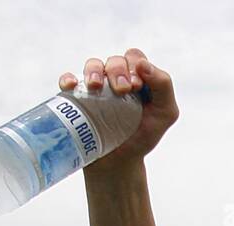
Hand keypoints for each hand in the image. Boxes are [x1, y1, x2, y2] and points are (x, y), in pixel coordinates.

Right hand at [58, 48, 179, 174]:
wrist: (120, 161)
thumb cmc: (143, 136)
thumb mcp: (165, 114)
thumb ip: (164, 86)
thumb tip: (143, 64)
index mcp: (138, 78)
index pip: (134, 57)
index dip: (135, 66)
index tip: (136, 87)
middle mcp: (116, 78)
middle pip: (115, 60)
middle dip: (118, 70)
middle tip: (122, 90)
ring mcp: (96, 87)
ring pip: (92, 65)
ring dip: (93, 71)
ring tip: (95, 86)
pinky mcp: (78, 97)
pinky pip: (68, 80)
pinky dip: (68, 80)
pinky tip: (71, 86)